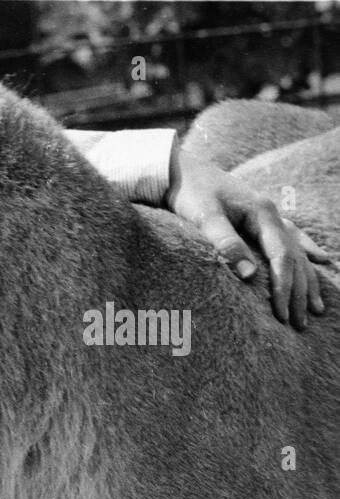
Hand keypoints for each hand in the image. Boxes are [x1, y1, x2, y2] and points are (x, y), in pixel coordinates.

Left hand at [165, 148, 330, 329]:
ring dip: (307, 280)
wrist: (180, 169)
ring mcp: (268, 215)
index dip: (283, 287)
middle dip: (299, 292)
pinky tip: (323, 260)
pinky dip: (307, 252)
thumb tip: (249, 275)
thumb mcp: (204, 217)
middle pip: (294, 259)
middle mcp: (272, 214)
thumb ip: (225, 243)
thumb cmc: (189, 193)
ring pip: (297, 251)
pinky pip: (292, 238)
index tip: (281, 314)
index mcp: (263, 214)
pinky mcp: (259, 217)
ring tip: (316, 308)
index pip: (281, 257)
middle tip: (301, 323)